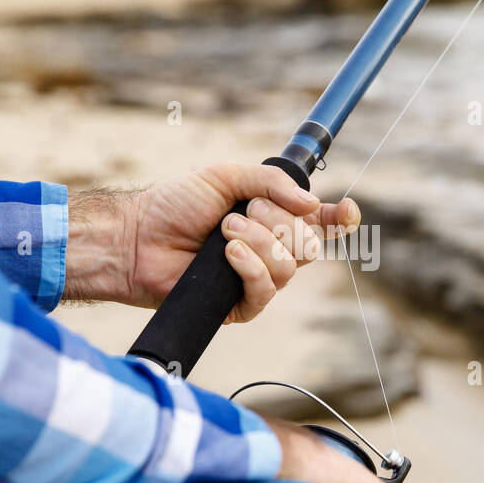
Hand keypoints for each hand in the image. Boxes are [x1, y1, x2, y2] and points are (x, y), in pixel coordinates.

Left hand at [63, 163, 360, 320]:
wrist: (138, 237)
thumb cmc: (175, 205)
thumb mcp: (226, 177)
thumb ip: (272, 182)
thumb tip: (312, 204)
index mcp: (274, 218)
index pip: (321, 223)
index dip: (340, 219)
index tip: (345, 211)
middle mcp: (273, 250)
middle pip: (311, 244)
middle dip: (280, 223)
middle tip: (240, 211)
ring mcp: (259, 278)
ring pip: (291, 266)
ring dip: (260, 241)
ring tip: (224, 230)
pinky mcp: (241, 305)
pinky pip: (266, 289)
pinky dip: (251, 266)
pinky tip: (229, 253)